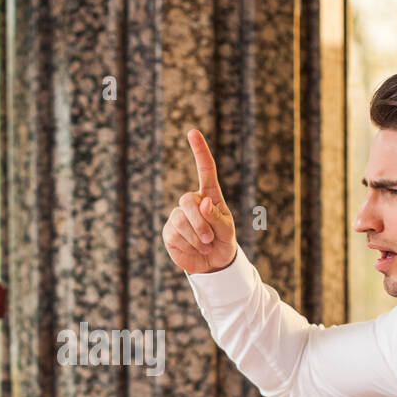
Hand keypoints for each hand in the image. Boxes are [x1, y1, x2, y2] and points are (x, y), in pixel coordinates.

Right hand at [161, 129, 237, 273]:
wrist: (213, 265)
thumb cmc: (223, 243)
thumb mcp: (227, 231)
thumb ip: (217, 217)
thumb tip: (203, 203)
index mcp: (210, 196)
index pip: (205, 170)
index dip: (199, 151)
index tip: (193, 132)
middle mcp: (192, 203)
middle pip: (187, 200)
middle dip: (200, 222)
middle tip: (210, 239)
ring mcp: (177, 216)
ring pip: (181, 219)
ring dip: (197, 236)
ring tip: (206, 246)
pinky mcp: (169, 232)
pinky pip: (174, 233)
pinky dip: (188, 244)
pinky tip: (194, 249)